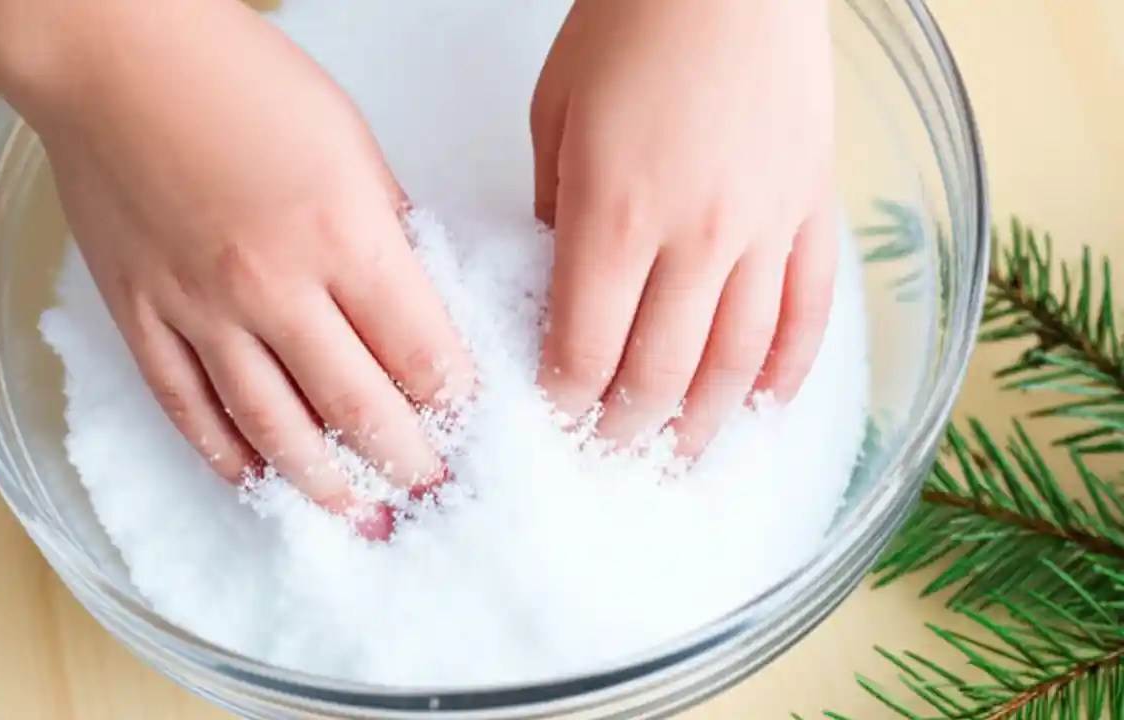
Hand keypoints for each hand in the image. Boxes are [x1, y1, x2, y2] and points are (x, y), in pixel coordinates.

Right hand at [30, 1, 472, 530]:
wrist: (116, 55)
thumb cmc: (240, 79)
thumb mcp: (351, 143)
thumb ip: (386, 232)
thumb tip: (411, 303)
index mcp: (343, 237)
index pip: (423, 355)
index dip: (458, 404)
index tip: (475, 428)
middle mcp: (275, 288)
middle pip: (361, 409)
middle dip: (411, 463)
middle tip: (437, 493)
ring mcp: (201, 311)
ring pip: (276, 431)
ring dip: (328, 485)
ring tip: (365, 519)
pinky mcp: (143, 317)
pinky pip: (190, 410)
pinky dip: (228, 457)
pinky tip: (258, 482)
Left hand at [530, 0, 837, 452]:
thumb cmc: (630, 28)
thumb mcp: (554, 116)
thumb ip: (555, 210)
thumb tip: (562, 278)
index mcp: (615, 218)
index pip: (584, 349)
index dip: (564, 403)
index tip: (551, 428)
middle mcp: (695, 241)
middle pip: (659, 374)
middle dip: (626, 432)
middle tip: (606, 461)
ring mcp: (764, 231)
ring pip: (736, 362)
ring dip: (704, 424)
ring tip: (680, 464)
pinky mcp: (812, 212)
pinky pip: (808, 313)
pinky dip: (788, 371)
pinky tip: (766, 410)